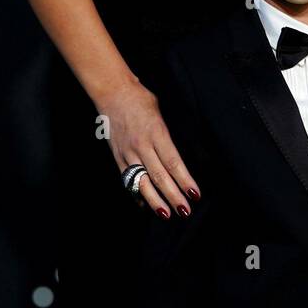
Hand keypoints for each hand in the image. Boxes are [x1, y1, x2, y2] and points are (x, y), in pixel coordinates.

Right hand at [95, 80, 199, 220]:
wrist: (112, 93)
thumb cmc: (141, 100)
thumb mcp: (160, 114)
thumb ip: (167, 137)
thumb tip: (175, 158)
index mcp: (156, 132)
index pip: (173, 162)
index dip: (184, 180)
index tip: (195, 193)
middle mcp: (142, 145)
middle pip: (160, 176)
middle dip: (173, 196)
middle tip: (185, 211)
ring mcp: (127, 152)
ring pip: (142, 182)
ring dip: (155, 201)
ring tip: (166, 214)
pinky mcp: (117, 156)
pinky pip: (127, 179)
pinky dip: (136, 193)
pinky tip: (144, 204)